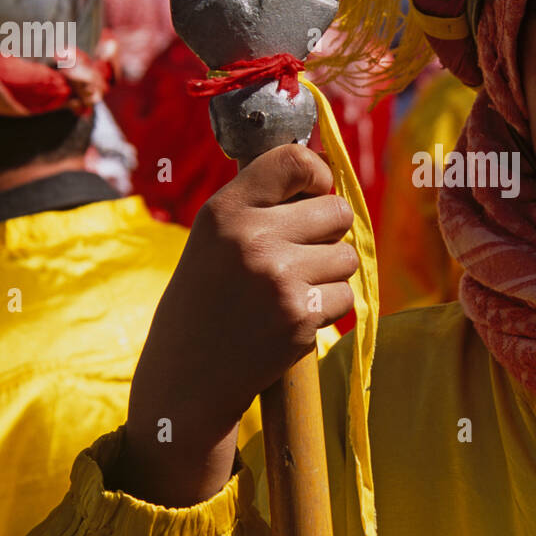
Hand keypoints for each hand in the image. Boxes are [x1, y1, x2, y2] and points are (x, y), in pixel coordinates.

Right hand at [115, 143, 357, 505]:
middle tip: (301, 252)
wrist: (187, 375)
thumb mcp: (216, 237)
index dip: (318, 172)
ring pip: (347, 257)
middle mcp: (252, 239)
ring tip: (291, 288)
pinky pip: (346, 296)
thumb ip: (263, 202)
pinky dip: (328, 308)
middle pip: (337, 211)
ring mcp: (279, 280)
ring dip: (330, 273)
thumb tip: (328, 172)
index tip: (317, 188)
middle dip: (329, 232)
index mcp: (225, 211)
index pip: (294, 160)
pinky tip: (291, 317)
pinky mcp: (300, 319)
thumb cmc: (209, 297)